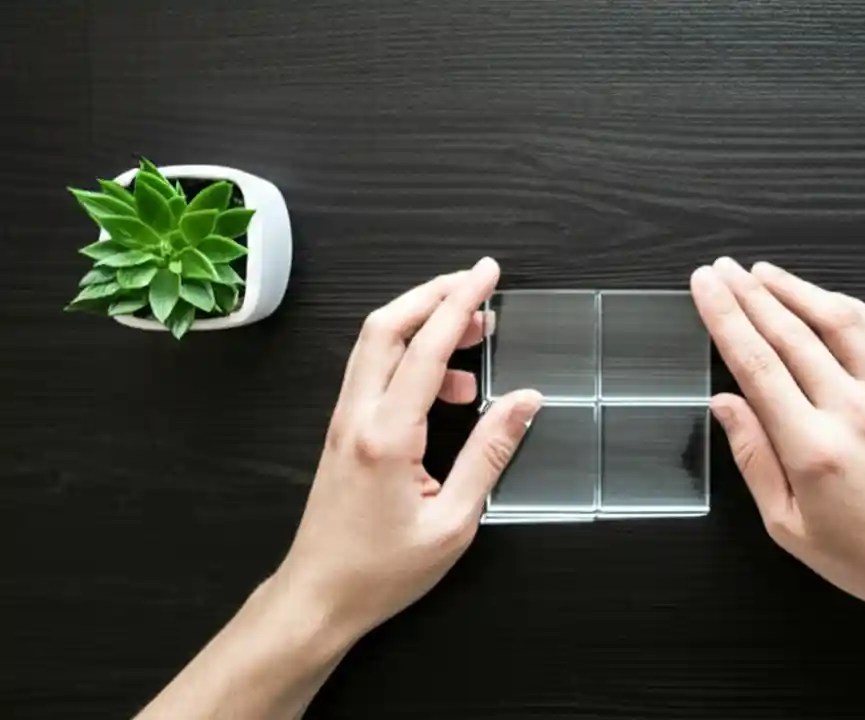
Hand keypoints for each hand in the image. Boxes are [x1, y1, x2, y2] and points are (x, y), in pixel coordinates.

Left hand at [272, 258, 541, 639]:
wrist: (318, 596)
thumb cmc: (381, 571)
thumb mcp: (454, 520)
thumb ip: (491, 453)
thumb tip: (525, 403)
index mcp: (387, 435)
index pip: (427, 347)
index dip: (460, 302)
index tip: (487, 274)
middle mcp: (357, 417)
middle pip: (387, 326)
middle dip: (435, 294)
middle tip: (478, 287)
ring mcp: (344, 421)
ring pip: (376, 344)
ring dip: (422, 325)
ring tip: (475, 342)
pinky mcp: (343, 432)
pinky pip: (374, 372)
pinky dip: (411, 358)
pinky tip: (449, 386)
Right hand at [692, 258, 864, 617]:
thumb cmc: (863, 557)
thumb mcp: (788, 525)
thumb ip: (754, 458)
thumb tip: (724, 402)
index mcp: (811, 448)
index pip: (757, 365)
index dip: (726, 318)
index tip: (705, 286)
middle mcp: (852, 411)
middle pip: (791, 334)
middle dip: (749, 294)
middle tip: (721, 268)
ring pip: (839, 322)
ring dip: (797, 289)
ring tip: (763, 272)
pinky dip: (852, 307)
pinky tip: (826, 298)